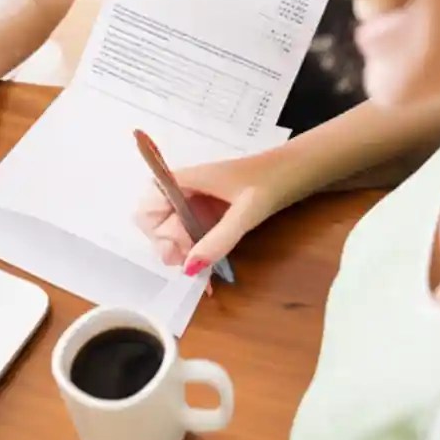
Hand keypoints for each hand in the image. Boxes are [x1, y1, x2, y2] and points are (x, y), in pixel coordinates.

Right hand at [134, 153, 290, 274]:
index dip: (158, 232)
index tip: (183, 247)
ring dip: (180, 250)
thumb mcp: (246, 213)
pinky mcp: (204, 212)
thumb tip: (189, 268)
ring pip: (169, 231)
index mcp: (183, 181)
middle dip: (168, 245)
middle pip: (154, 223)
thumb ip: (218, 239)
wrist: (292, 171)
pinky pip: (186, 233)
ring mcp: (192, 202)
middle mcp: (181, 191)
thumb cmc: (268, 182)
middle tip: (193, 261)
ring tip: (203, 263)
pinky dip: (192, 250)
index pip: (147, 208)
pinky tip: (207, 264)